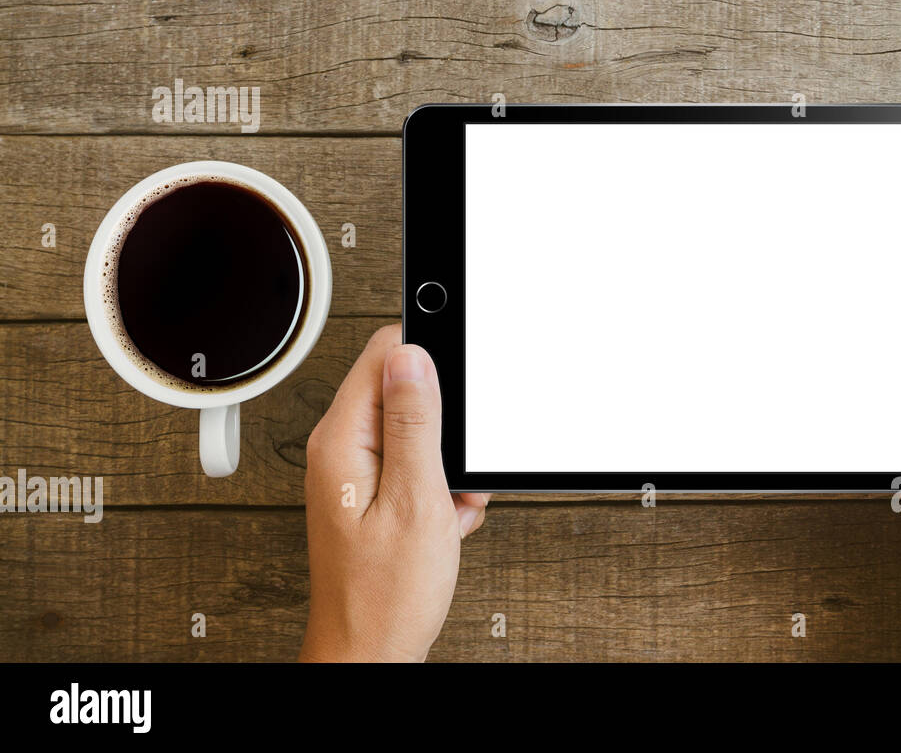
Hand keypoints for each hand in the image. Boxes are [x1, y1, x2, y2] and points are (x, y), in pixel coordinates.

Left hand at [298, 325, 489, 661]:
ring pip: (417, 429)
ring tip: (448, 501)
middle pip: (404, 388)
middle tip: (454, 464)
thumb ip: (415, 422)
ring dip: (448, 461)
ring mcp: (354, 470)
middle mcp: (339, 448)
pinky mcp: (371, 491)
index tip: (458, 383)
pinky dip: (441, 487)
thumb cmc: (385, 595)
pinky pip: (416, 464)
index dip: (430, 356)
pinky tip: (443, 518)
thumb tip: (412, 354)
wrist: (369, 653)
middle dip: (446, 420)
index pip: (383, 352)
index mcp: (342, 440)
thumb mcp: (416, 500)